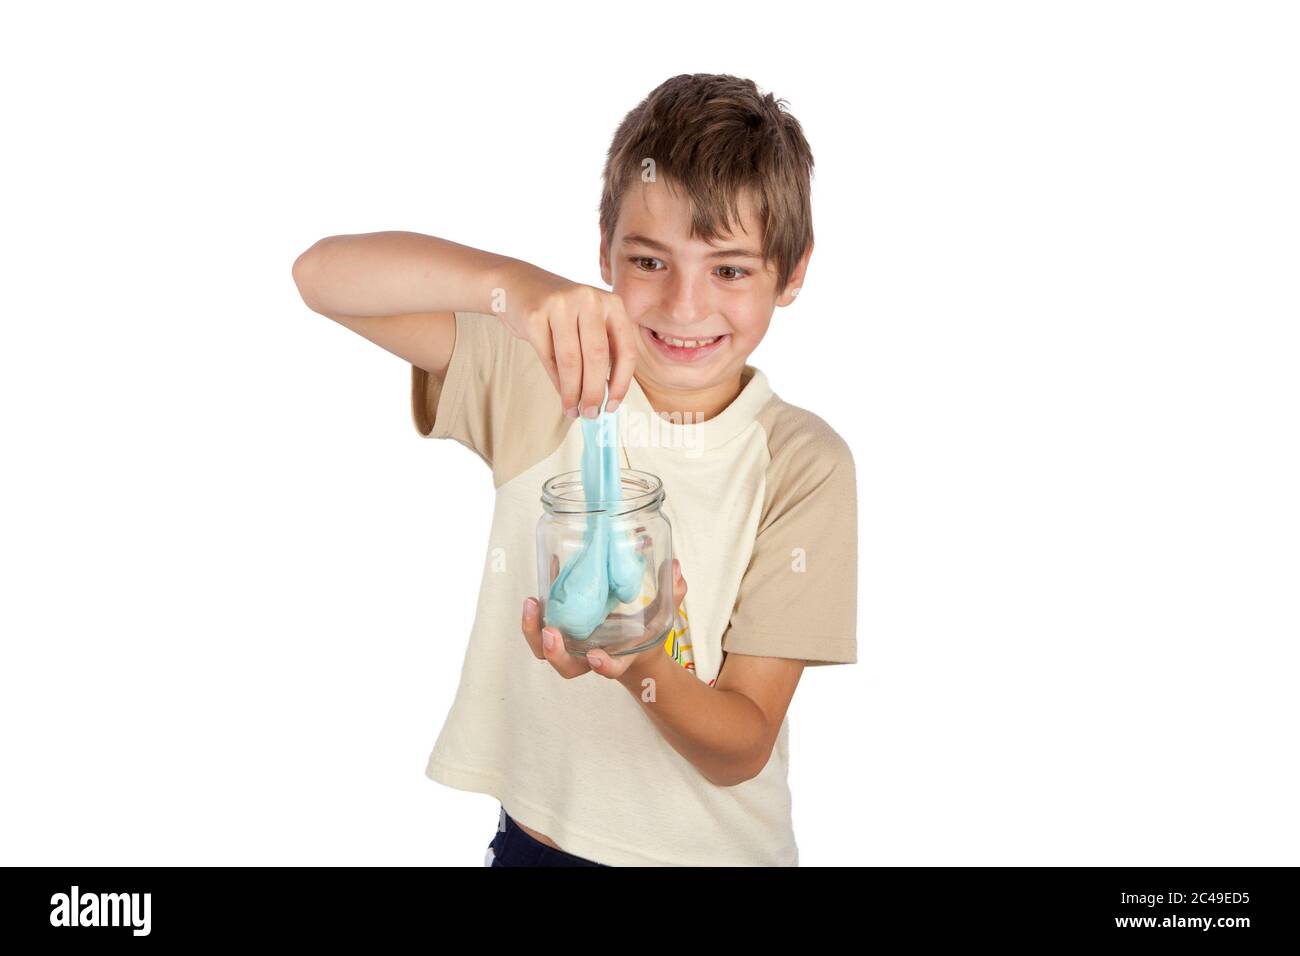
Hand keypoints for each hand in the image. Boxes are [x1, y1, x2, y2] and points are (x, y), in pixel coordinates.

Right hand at [492, 260, 637, 416]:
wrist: (519, 285)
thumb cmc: (560, 312)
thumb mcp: (589, 322)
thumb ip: (602, 350)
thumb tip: (606, 398)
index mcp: (612, 303)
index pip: (625, 350)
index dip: (622, 383)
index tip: (613, 406)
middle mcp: (589, 299)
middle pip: (598, 356)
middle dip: (595, 391)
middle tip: (591, 414)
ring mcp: (561, 304)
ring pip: (572, 360)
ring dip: (573, 391)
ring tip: (573, 410)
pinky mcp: (535, 314)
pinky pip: (549, 357)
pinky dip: (556, 381)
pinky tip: (561, 394)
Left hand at [522, 558, 686, 680]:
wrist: (629, 647)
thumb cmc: (642, 634)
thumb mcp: (661, 617)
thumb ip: (671, 595)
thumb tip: (675, 566)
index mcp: (617, 658)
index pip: (610, 668)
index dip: (603, 666)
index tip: (597, 658)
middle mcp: (590, 655)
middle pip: (566, 666)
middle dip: (555, 654)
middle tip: (551, 632)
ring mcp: (572, 645)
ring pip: (544, 649)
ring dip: (533, 630)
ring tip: (532, 603)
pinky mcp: (560, 627)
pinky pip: (543, 621)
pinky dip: (539, 605)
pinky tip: (547, 573)